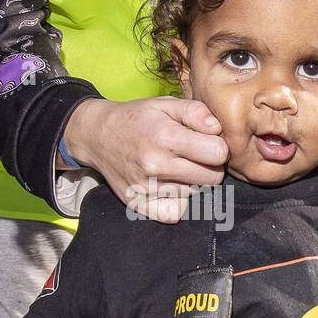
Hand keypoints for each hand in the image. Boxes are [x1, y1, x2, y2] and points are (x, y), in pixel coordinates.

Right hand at [61, 96, 228, 221]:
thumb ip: (196, 112)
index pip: (217, 153)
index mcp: (165, 137)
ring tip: (176, 166)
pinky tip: (171, 186)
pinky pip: (175, 213)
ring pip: (195, 193)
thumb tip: (217, 129)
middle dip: (211, 166)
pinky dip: (178, 202)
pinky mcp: (139, 205)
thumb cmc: (137, 118)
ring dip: (192, 182)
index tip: (209, 143)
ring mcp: (146, 189)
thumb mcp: (165, 104)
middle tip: (196, 156)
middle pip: (212, 178)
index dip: (219, 146)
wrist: (98, 136)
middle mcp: (155, 166)